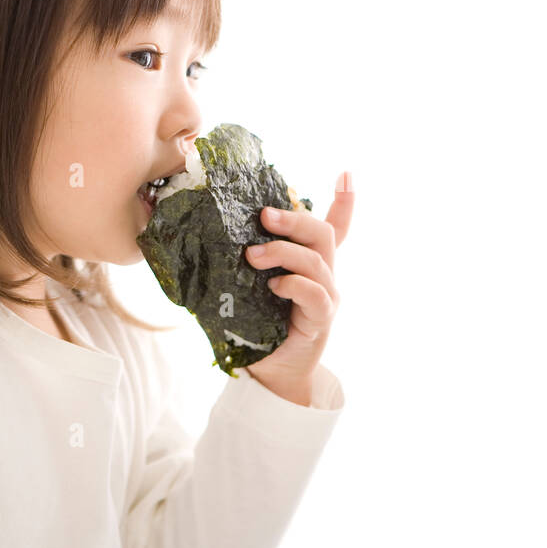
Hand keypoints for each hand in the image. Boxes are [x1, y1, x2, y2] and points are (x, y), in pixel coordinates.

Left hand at [238, 171, 354, 404]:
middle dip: (294, 218)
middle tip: (263, 216)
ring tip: (253, 255)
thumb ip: (242, 262)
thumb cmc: (256, 326)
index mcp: (310, 264)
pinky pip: (315, 294)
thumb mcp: (248, 286)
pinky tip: (274, 287)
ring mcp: (326, 297)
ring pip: (316, 260)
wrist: (269, 374)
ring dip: (284, 251)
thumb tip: (201, 234)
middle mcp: (324, 276)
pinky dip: (294, 285)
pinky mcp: (320, 321)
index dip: (345, 201)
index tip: (345, 173)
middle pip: (322, 234)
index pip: (336, 228)